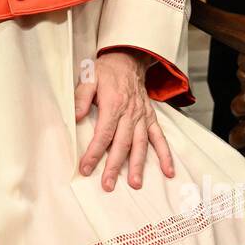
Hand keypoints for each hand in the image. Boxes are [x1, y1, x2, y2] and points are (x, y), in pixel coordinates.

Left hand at [74, 49, 173, 190]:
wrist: (128, 59)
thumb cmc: (106, 71)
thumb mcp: (88, 78)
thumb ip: (81, 98)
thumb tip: (76, 117)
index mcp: (114, 105)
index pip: (103, 134)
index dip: (94, 153)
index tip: (86, 168)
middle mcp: (130, 113)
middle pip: (122, 144)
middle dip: (115, 166)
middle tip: (108, 184)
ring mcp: (142, 117)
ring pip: (140, 144)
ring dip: (139, 165)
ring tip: (136, 184)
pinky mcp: (151, 118)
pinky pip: (159, 138)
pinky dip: (165, 154)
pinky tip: (168, 171)